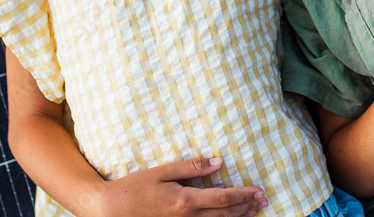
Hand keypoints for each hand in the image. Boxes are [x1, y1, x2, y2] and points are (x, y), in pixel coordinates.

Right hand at [89, 157, 267, 216]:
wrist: (110, 211)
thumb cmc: (134, 187)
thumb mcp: (163, 171)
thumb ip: (192, 167)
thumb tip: (219, 162)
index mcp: (186, 200)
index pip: (224, 199)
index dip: (244, 195)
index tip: (259, 191)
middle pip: (225, 215)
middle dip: (247, 208)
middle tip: (264, 202)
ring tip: (254, 213)